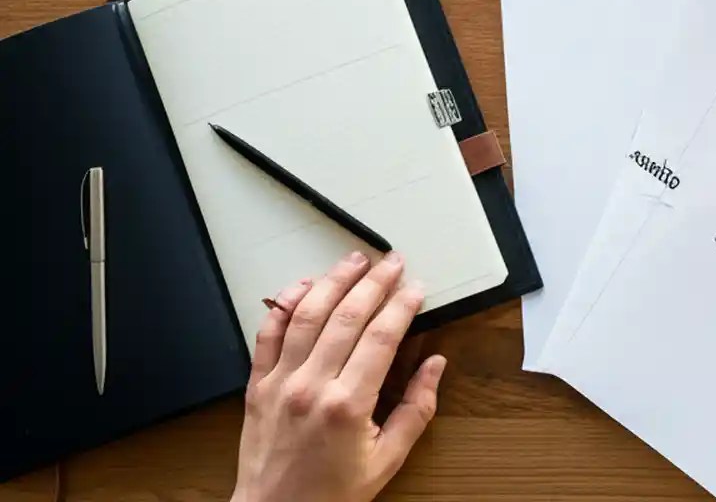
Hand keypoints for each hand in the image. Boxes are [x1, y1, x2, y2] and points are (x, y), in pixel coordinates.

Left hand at [231, 251, 446, 501]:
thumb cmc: (331, 493)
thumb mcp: (388, 459)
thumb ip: (416, 409)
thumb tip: (435, 366)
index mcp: (348, 405)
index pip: (382, 337)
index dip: (402, 306)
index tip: (416, 289)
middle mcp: (311, 387)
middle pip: (347, 317)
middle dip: (374, 283)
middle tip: (392, 263)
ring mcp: (280, 382)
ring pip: (307, 315)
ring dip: (333, 281)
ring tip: (354, 261)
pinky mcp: (256, 384)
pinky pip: (268, 333)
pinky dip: (285, 304)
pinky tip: (304, 286)